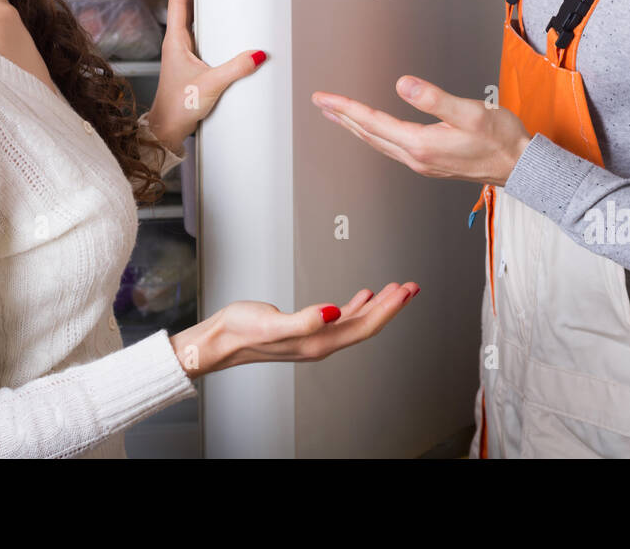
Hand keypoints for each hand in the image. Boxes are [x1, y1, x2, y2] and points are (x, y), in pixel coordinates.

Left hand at [147, 0, 265, 153]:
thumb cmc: (177, 108)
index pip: (177, 2)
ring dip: (195, 3)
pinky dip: (203, 22)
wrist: (166, 129)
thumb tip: (257, 54)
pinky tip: (215, 26)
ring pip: (187, 20)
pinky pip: (195, 35)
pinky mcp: (187, 64)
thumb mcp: (210, 85)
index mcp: (175, 42)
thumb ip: (235, 69)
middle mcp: (175, 44)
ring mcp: (180, 54)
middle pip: (181, 6)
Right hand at [168, 283, 419, 377]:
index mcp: (318, 341)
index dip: (387, 309)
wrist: (219, 340)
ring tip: (395, 290)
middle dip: (391, 306)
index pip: (364, 327)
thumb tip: (332, 311)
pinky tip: (362, 296)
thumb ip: (304, 319)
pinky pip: (342, 318)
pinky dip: (357, 306)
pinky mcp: (306, 329)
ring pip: (357, 321)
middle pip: (366, 325)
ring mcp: (315, 336)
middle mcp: (321, 341)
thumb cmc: (240, 330)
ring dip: (378, 305)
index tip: (405, 292)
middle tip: (410, 287)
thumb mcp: (272, 322)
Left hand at [311, 76, 530, 186]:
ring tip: (338, 116)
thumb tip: (402, 84)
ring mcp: (423, 163)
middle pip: (369, 135)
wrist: (521, 167)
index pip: (372, 122)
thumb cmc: (501, 139)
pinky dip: (375, 135)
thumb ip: (434, 99)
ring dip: (356, 128)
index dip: (345, 108)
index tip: (324, 97)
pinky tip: (374, 130)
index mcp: (420, 144)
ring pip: (379, 143)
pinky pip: (392, 148)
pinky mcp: (431, 163)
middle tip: (321, 103)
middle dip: (342, 118)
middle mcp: (416, 157)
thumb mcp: (470, 112)